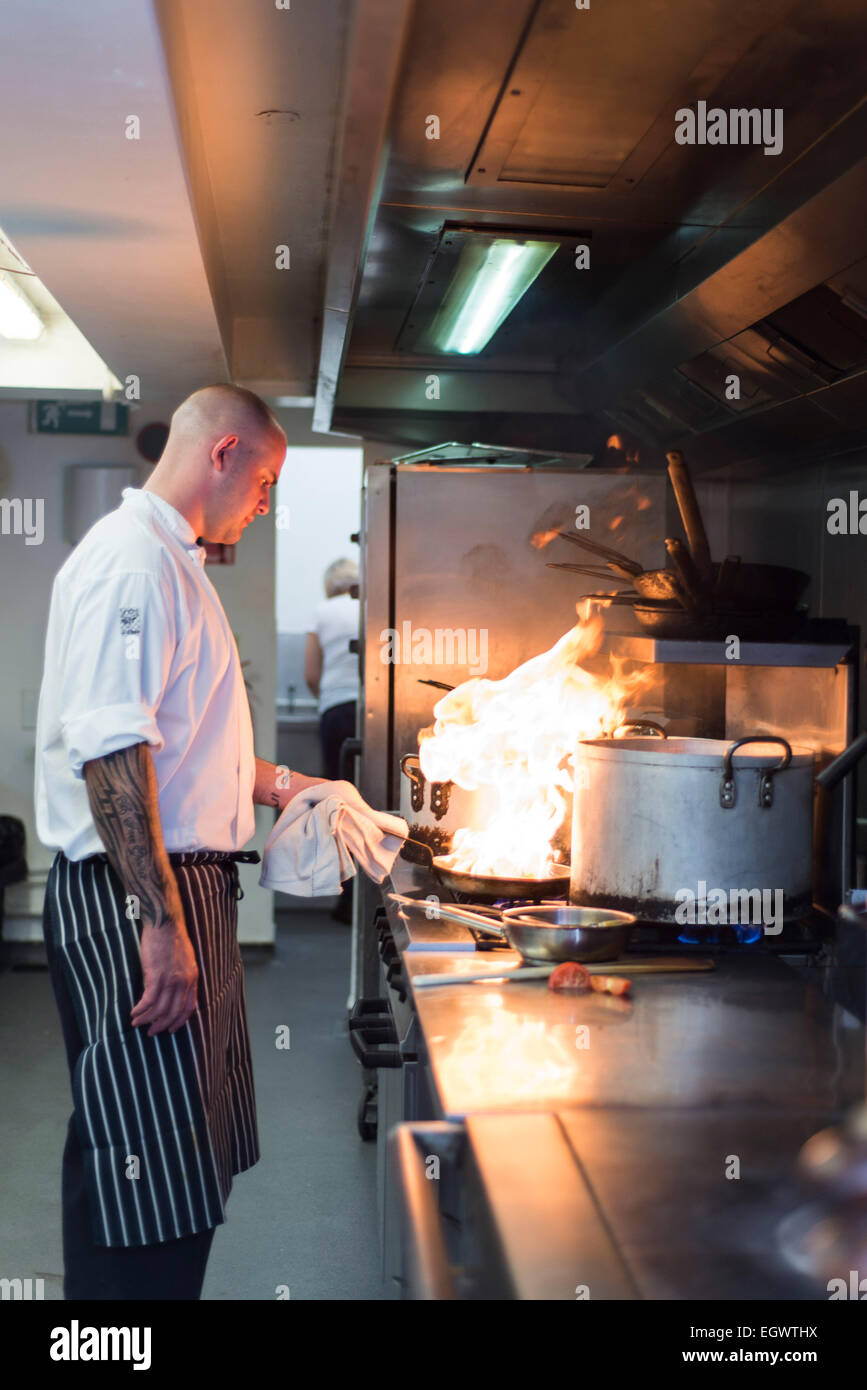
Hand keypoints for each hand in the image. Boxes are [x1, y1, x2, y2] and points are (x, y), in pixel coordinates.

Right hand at [130, 921, 198, 1035]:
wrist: (166, 922)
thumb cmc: (173, 937)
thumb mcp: (186, 959)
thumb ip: (183, 975)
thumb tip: (174, 989)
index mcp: (193, 978)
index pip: (189, 1007)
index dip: (179, 1021)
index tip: (171, 1029)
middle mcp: (184, 981)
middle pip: (173, 1012)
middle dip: (161, 1025)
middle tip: (151, 1032)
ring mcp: (170, 979)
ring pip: (159, 1009)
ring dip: (147, 1019)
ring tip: (137, 1024)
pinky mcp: (156, 975)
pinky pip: (148, 1000)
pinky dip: (140, 1009)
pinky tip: (133, 1013)